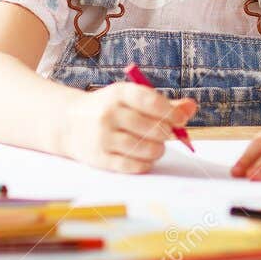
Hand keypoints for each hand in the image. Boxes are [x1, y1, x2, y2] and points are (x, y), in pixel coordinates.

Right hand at [62, 84, 197, 173]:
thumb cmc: (109, 109)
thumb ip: (163, 103)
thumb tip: (192, 107)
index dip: (171, 112)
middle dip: (166, 133)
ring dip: (157, 150)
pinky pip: (132, 165)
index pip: (151, 101)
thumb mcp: (130, 98)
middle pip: (151, 127)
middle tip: (167, 134)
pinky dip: (145, 163)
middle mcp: (108, 114)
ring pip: (144, 148)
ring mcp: (102, 137)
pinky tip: (145, 158)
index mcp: (118, 93)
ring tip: (156, 147)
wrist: (69, 123)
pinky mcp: (99, 158)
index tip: (181, 120)